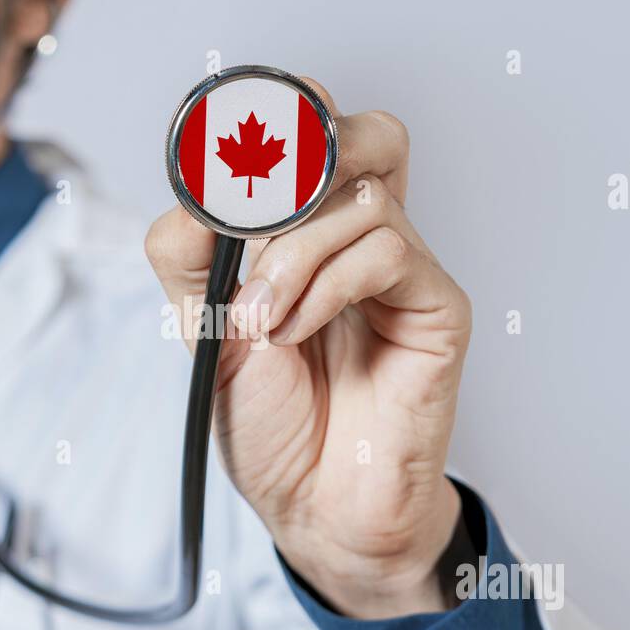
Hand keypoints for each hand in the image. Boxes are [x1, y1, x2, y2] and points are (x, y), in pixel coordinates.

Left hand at [146, 79, 472, 618]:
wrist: (313, 507)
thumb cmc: (271, 423)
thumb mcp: (203, 330)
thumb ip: (191, 255)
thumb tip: (195, 189)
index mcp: (311, 236)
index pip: (318, 137)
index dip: (283, 121)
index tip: (224, 154)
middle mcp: (363, 243)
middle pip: (371, 135)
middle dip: (307, 156)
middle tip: (254, 216)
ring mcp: (406, 273)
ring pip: (365, 196)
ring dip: (293, 255)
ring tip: (262, 321)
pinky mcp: (437, 308)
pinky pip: (388, 251)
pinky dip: (327, 285)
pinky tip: (296, 332)